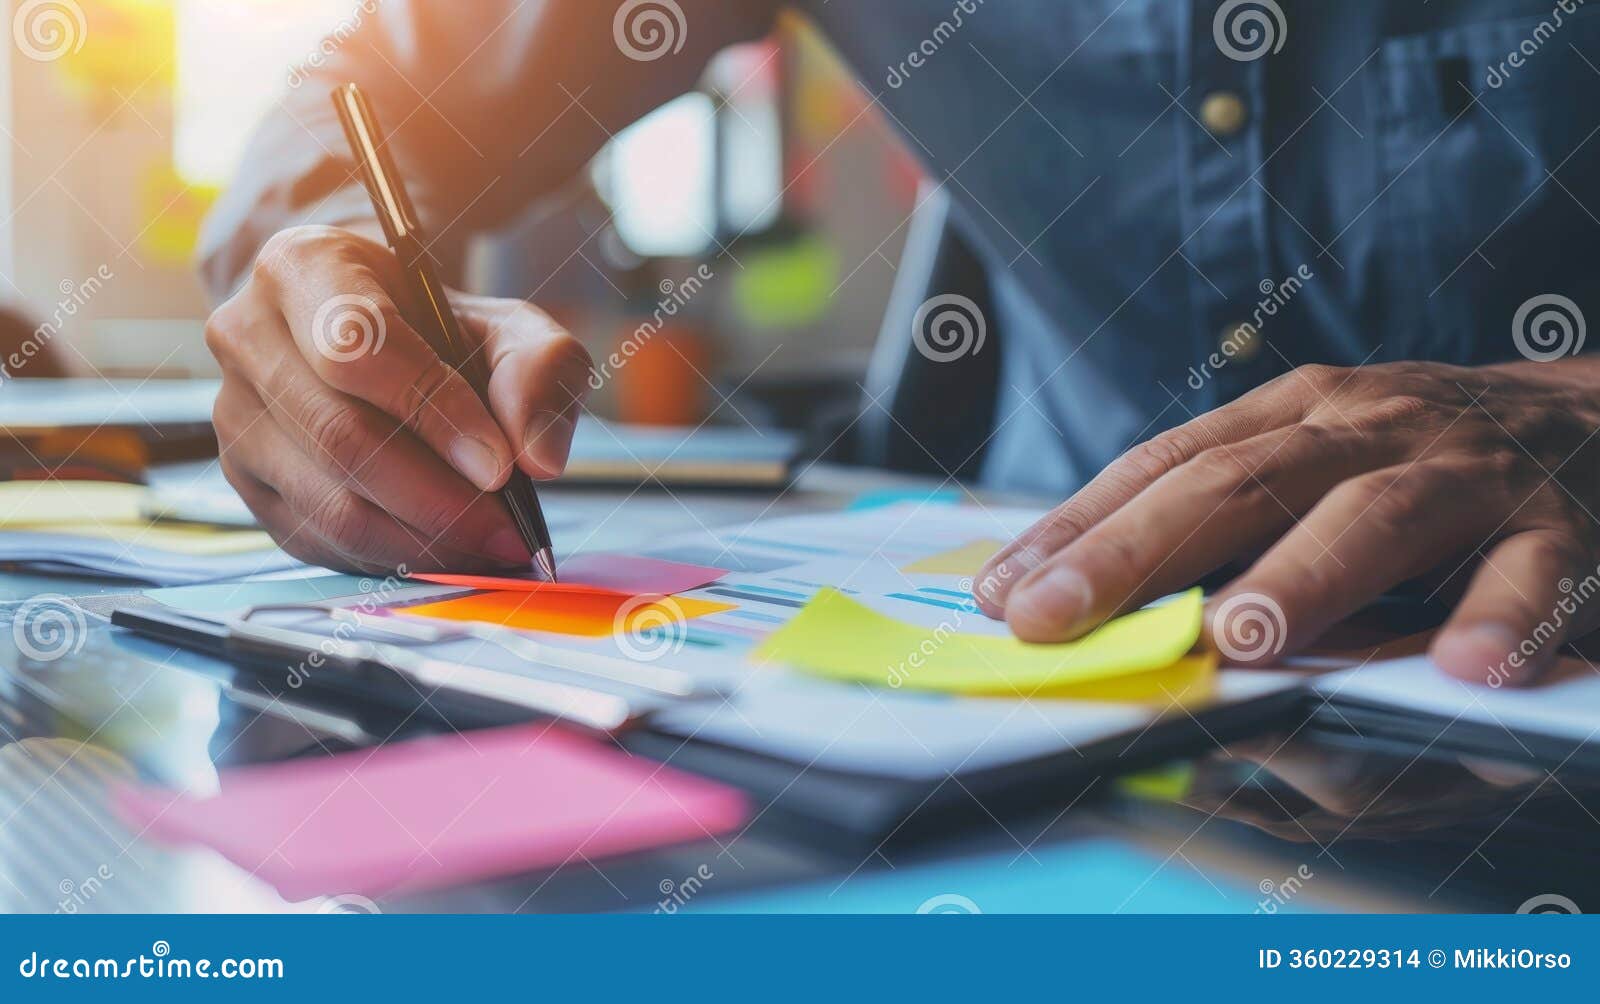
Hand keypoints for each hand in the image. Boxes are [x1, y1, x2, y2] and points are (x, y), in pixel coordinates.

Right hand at [206, 225, 590, 573]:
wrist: (372, 340)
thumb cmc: (436, 328)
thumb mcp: (506, 323)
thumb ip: (539, 370)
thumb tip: (540, 458)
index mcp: (302, 267)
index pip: (359, 348)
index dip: (435, 413)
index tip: (499, 466)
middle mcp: (247, 335)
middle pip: (342, 438)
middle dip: (439, 498)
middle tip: (507, 528)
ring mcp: (233, 413)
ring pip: (329, 503)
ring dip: (423, 539)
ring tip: (488, 543)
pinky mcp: (242, 479)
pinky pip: (317, 539)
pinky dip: (392, 556)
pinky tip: (443, 548)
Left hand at [973, 360, 1599, 684]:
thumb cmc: (1426, 460)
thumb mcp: (1319, 461)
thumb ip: (1226, 517)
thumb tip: (1095, 597)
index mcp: (1296, 415)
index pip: (1165, 466)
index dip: (1078, 528)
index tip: (1004, 592)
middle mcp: (1368, 429)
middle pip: (1238, 484)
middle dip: (1135, 553)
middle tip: (1058, 616)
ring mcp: (1465, 472)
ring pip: (1375, 517)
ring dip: (1305, 575)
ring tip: (1244, 633)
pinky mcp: (1566, 526)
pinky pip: (1533, 573)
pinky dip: (1500, 618)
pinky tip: (1465, 668)